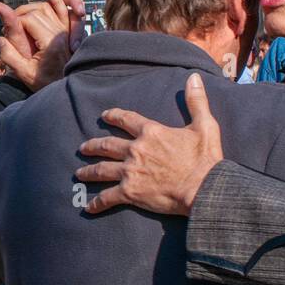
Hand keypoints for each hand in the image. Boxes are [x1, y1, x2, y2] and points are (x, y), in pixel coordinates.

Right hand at [0, 0, 85, 91]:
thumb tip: (0, 38)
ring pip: (49, 8)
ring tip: (20, 18)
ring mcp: (67, 31)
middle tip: (10, 27)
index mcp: (50, 43)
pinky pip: (65, 11)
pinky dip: (58, 0)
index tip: (7, 32)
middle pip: (38, 11)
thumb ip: (10, 55)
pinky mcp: (69, 32)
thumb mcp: (24, 72)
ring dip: (33, 8)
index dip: (14, 22)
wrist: (67, 90)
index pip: (28, 19)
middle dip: (21, 15)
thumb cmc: (45, 83)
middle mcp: (61, 33)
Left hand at [75, 73, 222, 215]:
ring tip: (79, 173)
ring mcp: (130, 172)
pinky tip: (88, 207)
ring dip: (88, 171)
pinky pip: (108, 197)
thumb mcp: (205, 125)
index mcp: (151, 132)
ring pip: (102, 170)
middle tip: (83, 147)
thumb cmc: (206, 159)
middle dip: (93, 145)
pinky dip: (97, 203)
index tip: (104, 116)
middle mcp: (136, 150)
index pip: (126, 120)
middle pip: (107, 145)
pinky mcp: (130, 192)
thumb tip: (194, 77)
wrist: (205, 189)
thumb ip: (197, 101)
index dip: (113, 116)